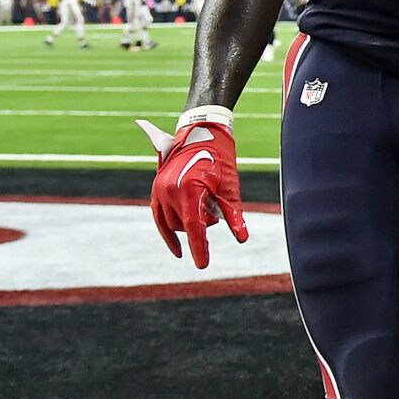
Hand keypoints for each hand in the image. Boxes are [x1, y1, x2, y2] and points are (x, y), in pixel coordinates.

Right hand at [139, 108, 246, 268]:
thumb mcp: (230, 187)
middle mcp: (169, 191)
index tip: (202, 265)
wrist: (200, 132)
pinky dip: (168, 231)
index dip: (199, 248)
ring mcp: (160, 190)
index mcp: (189, 190)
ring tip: (206, 208)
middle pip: (185, 226)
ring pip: (172, 223)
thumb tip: (241, 239)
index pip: (194, 228)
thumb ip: (234, 215)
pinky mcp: (156, 189)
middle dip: (202, 227)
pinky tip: (178, 248)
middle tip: (216, 212)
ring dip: (189, 224)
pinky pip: (159, 217)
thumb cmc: (220, 158)